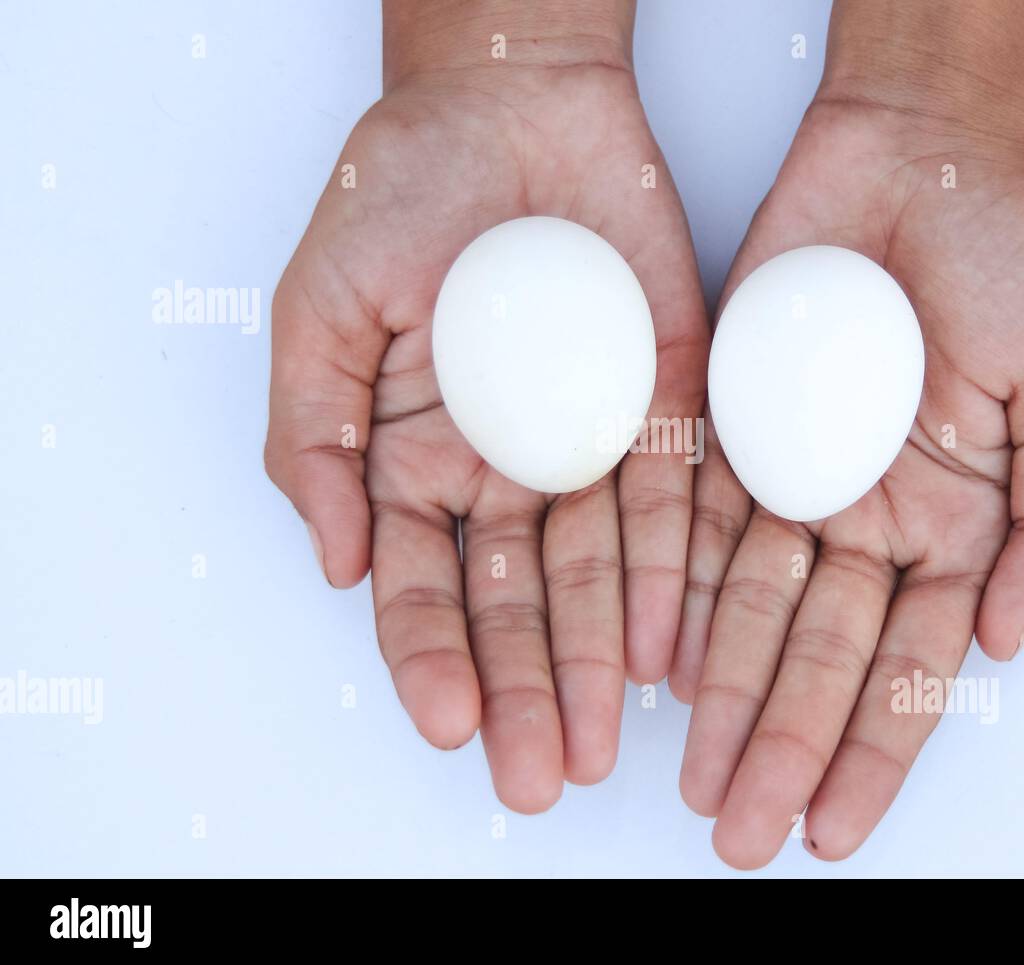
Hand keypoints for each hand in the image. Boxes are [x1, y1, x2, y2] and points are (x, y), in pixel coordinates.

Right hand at [264, 7, 706, 812]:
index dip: (434, 658)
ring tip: (607, 740)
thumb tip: (336, 562)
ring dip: (604, 659)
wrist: (511, 103)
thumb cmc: (401, 193)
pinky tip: (674, 643)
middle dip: (528, 690)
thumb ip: (318, 440)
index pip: (423, 588)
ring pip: (600, 574)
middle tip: (540, 773)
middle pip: (518, 604)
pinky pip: (674, 502)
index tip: (454, 723)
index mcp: (417, 464)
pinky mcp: (664, 405)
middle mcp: (507, 473)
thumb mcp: (322, 311)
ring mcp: (589, 444)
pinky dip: (674, 572)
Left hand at [671, 93, 1023, 865]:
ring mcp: (794, 475)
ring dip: (727, 699)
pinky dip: (679, 596)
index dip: (872, 753)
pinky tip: (662, 667)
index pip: (908, 665)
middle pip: (817, 656)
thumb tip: (1003, 640)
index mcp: (957, 524)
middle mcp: (868, 516)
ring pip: (750, 610)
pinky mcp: (729, 428)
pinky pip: (697, 525)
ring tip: (697, 780)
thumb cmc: (1014, 258)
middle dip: (783, 748)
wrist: (921, 153)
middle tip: (741, 833)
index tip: (832, 829)